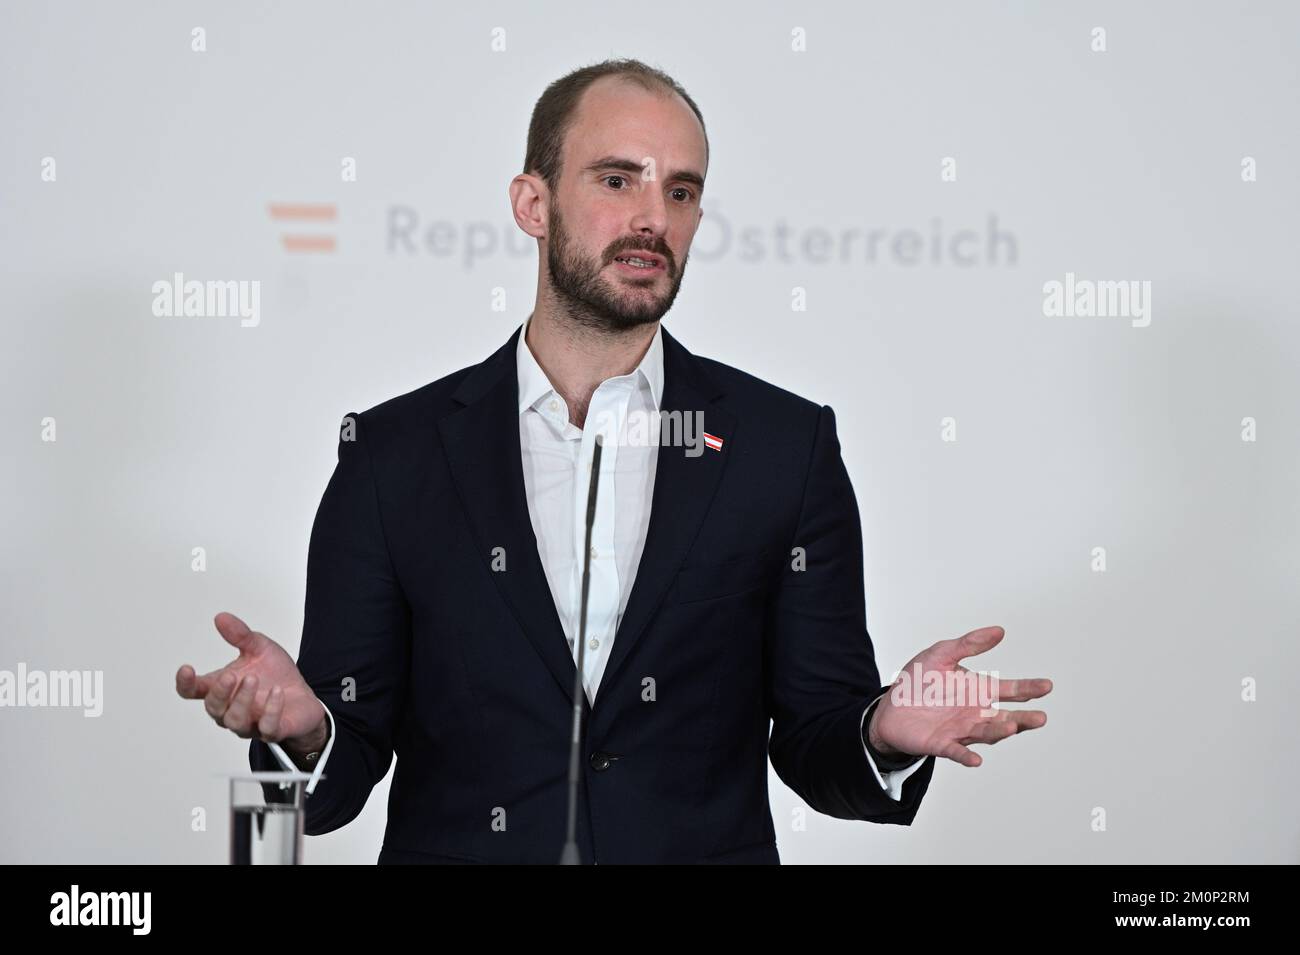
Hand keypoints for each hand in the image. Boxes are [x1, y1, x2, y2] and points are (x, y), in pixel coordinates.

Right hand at [175, 612, 327, 752]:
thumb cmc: (276, 675)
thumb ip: (240, 635)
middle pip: (213, 708)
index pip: (193, 692)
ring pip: (234, 720)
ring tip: (253, 679)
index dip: (185, 684)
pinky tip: (277, 693)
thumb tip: (221, 617)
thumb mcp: (260, 648)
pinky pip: (267, 728)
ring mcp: (251, 723)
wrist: (303, 696)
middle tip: (231, 675)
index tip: (187, 668)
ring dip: (242, 700)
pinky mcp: (273, 731)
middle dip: (220, 692)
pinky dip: (271, 710)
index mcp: (223, 689)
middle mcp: (231, 709)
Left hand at [867, 626, 1051, 767]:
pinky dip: (966, 756)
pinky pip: (956, 751)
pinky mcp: (941, 744)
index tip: (1047, 686)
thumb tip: (999, 631)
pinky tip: (976, 760)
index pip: (1010, 691)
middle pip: (1005, 718)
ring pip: (985, 734)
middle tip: (1040, 717)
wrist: (890, 706)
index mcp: (979, 691)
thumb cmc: (920, 681)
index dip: (1028, 689)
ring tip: (1011, 727)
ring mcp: (960, 730)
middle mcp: (975, 713)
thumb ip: (969, 644)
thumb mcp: (941, 654)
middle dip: (1023, 719)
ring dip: (998, 732)